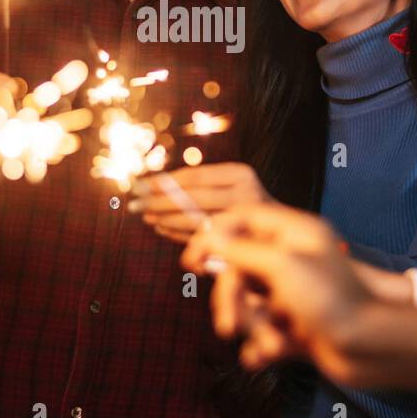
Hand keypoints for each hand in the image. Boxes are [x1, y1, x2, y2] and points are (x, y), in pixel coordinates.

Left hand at [129, 161, 270, 242]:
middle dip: (158, 201)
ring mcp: (244, 221)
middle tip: (133, 203)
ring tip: (145, 216)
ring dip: (165, 219)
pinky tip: (161, 228)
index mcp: (241, 174)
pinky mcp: (240, 243)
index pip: (195, 176)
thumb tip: (151, 183)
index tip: (138, 184)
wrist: (283, 230)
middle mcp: (246, 195)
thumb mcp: (230, 184)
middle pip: (192, 197)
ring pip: (194, 220)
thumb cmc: (245, 201)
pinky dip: (177, 233)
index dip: (164, 180)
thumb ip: (200, 183)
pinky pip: (200, 238)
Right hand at [182, 202, 389, 383]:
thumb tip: (209, 236)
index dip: (214, 235)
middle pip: (238, 268)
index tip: (192, 260)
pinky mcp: (293, 324)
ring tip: (271, 345)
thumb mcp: (281, 266)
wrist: (369, 349)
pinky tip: (269, 355)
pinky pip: (261, 331)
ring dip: (251, 326)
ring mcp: (292, 293)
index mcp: (293, 233)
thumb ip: (241, 250)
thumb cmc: (333, 301)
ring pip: (247, 303)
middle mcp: (292, 259)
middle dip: (232, 299)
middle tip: (228, 324)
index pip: (243, 218)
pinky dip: (261, 346)